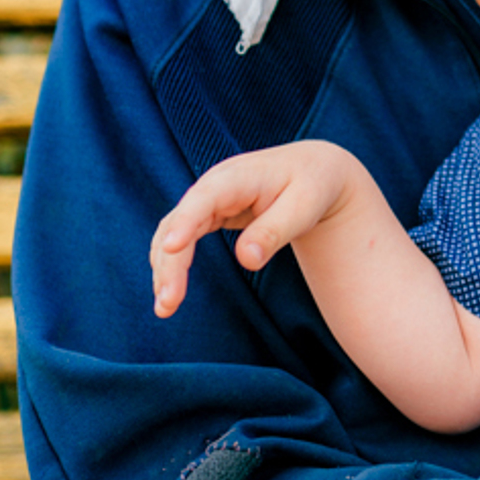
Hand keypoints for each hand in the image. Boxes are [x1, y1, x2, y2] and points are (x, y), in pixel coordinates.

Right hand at [150, 140, 356, 317]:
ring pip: (174, 231)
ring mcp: (209, 198)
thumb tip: (246, 261)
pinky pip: (182, 237)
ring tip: (165, 308)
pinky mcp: (208, 213)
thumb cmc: (312, 186)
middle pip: (181, 221)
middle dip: (170, 261)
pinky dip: (173, 263)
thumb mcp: (304, 207)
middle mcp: (216, 184)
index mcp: (240, 176)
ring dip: (165, 267)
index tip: (171, 247)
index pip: (205, 198)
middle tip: (168, 303)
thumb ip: (274, 232)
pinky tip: (170, 290)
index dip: (185, 221)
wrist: (315, 171)